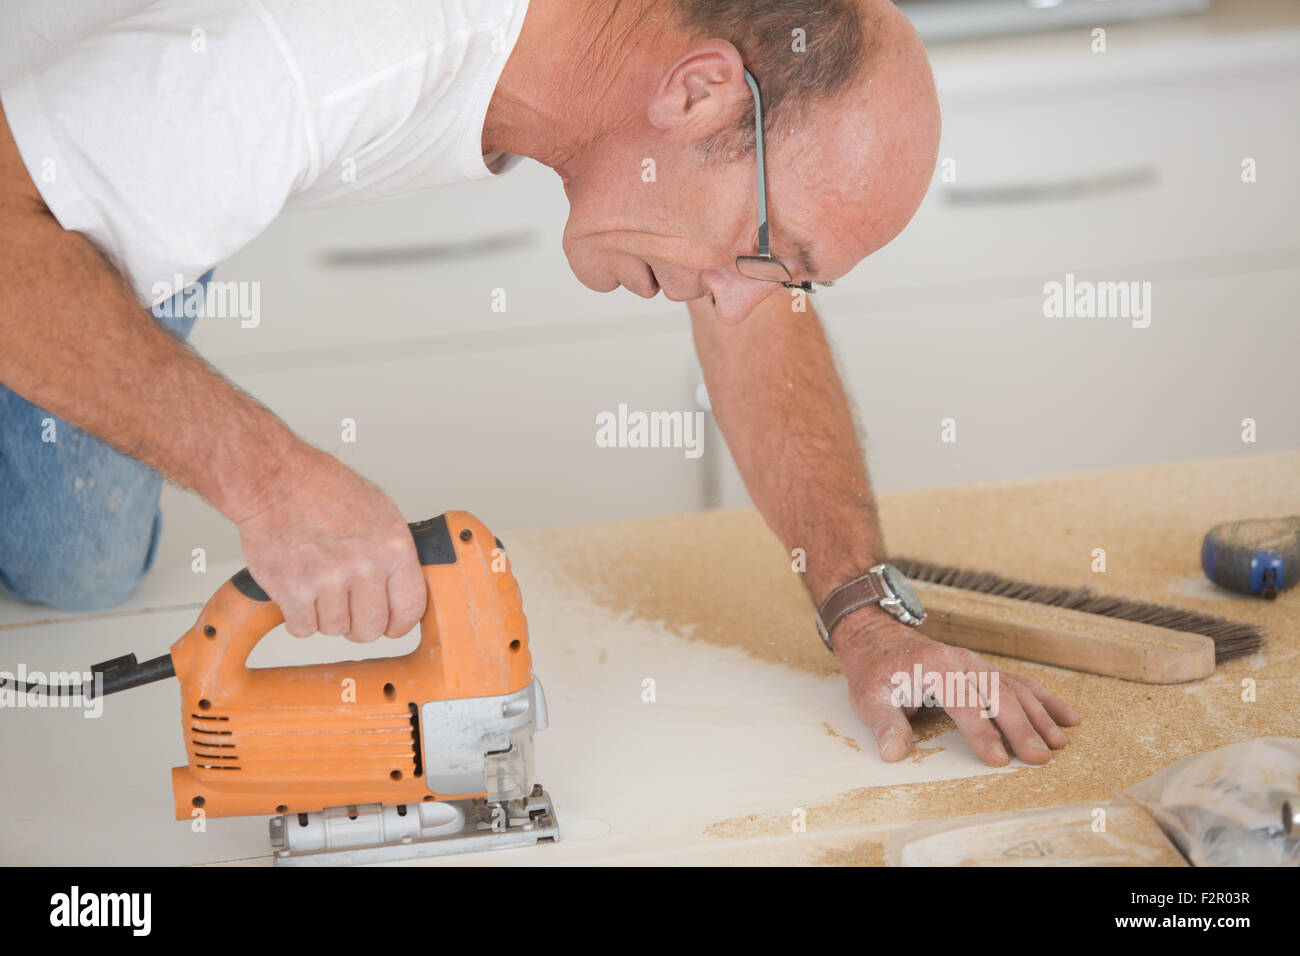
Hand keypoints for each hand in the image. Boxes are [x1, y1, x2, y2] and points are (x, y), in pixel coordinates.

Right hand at [229, 444, 426, 641]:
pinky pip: (303, 628)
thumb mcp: (381, 510)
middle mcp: (364, 566)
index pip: (410, 608)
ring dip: (326, 617)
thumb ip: (394, 552)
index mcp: (392, 547)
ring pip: (335, 630)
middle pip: (371, 628)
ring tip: (319, 587)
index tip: (391, 625)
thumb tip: (404, 585)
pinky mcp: (293, 591)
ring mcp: (328, 581)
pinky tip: (300, 594)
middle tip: (348, 607)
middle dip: (359, 624)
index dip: (399, 623)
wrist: (275, 480)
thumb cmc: (324, 489)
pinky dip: (299, 618)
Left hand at [833, 610, 1080, 765]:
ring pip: (1015, 688)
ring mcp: (977, 663)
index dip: (982, 732)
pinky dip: (1045, 699)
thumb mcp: (869, 698)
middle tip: (1040, 758)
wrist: (877, 638)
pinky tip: (1067, 716)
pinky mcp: (985, 669)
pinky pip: (1020, 683)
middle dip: (1021, 728)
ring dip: (1040, 716)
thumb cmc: (875, 672)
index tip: (999, 760)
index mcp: (935, 667)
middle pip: (998, 695)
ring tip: (1059, 744)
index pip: (964, 702)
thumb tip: (893, 753)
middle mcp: (962, 661)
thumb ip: (885, 725)